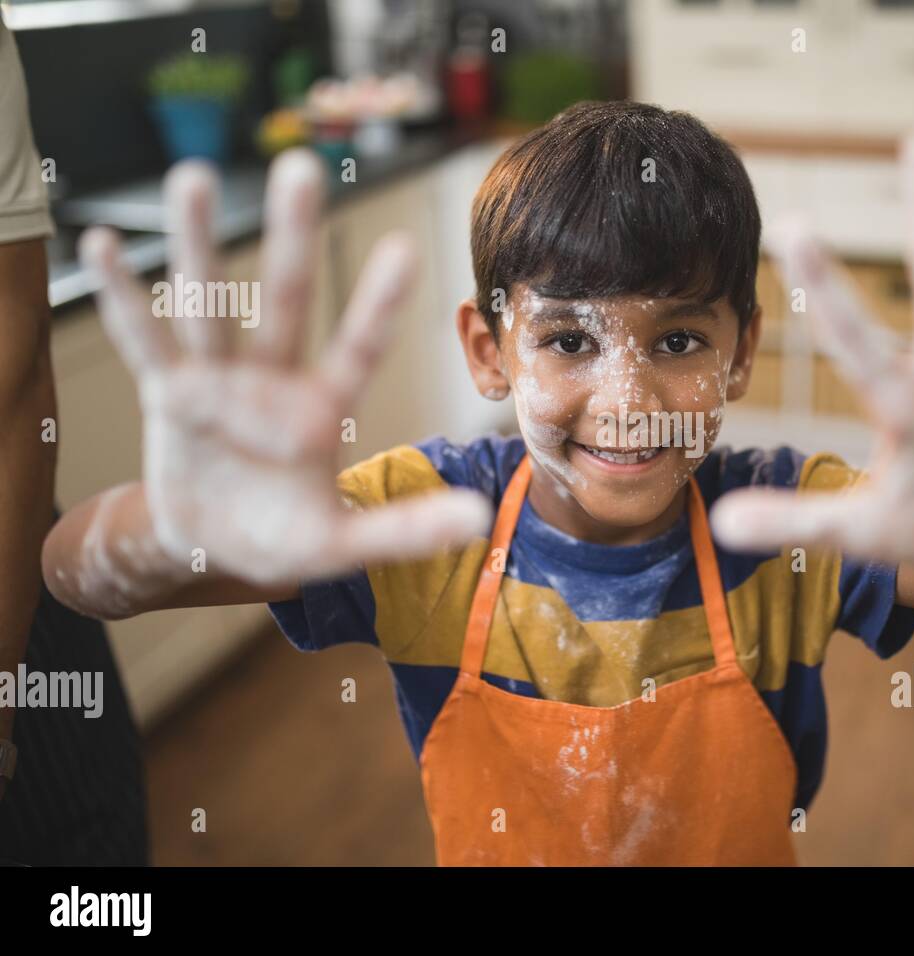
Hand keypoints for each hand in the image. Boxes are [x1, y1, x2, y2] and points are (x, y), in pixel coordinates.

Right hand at [80, 150, 489, 584]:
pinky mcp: (169, 395)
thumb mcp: (344, 544)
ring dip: (199, 245)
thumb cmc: (287, 538)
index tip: (405, 249)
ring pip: (210, 305)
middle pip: (284, 300)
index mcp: (322, 410)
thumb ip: (403, 529)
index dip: (377, 304)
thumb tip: (478, 520)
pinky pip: (144, 341)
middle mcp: (273, 382)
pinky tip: (103, 246)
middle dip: (291, 238)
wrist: (215, 548)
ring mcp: (219, 382)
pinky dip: (123, 300)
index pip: (357, 348)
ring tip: (194, 178)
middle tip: (301, 166)